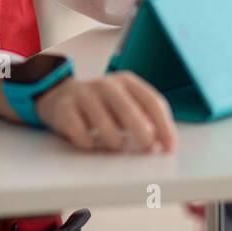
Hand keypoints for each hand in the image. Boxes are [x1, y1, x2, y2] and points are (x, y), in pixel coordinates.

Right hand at [14, 72, 176, 152]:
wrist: (61, 97)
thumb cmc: (103, 106)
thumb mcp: (125, 105)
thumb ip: (144, 119)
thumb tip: (160, 142)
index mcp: (126, 81)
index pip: (152, 101)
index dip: (164, 126)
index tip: (170, 148)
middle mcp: (106, 84)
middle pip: (128, 110)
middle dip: (142, 134)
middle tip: (147, 150)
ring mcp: (83, 94)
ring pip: (104, 125)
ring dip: (114, 142)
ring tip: (116, 145)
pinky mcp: (64, 108)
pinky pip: (81, 134)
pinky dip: (89, 143)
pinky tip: (90, 142)